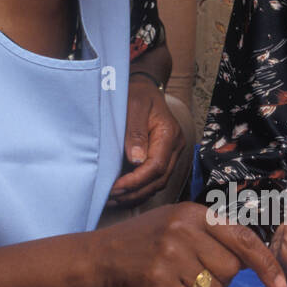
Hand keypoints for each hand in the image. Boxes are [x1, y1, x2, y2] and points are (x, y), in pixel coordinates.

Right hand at [94, 201, 286, 286]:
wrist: (97, 258)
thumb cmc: (143, 242)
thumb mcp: (178, 224)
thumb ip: (213, 236)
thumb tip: (253, 261)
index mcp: (194, 214)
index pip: (243, 239)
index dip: (266, 265)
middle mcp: (183, 232)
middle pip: (230, 272)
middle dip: (217, 280)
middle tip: (190, 273)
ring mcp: (169, 258)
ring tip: (174, 283)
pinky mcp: (156, 285)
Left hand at [108, 74, 184, 207]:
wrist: (145, 88)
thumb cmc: (137, 94)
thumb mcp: (133, 106)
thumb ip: (134, 132)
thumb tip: (135, 161)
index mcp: (170, 134)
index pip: (156, 166)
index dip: (136, 181)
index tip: (115, 187)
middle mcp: (176, 147)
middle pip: (159, 180)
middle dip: (135, 192)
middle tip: (111, 197)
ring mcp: (173, 154)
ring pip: (158, 183)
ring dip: (137, 194)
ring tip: (114, 199)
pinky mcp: (165, 158)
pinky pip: (155, 180)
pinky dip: (140, 189)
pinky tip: (124, 193)